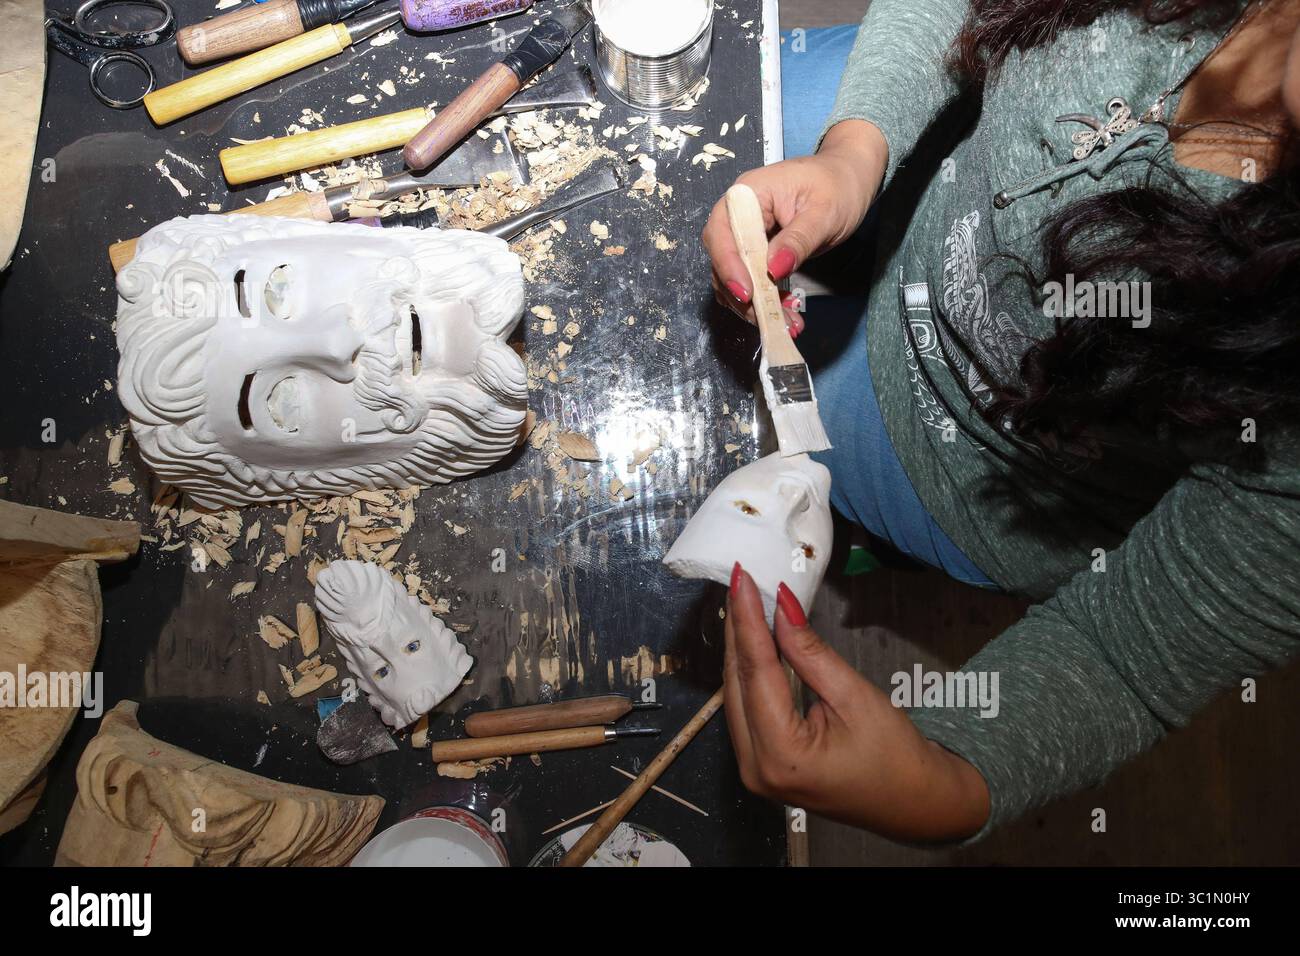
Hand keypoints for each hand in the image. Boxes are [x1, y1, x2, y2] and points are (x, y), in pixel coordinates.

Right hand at [701, 120, 887, 333]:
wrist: (849, 178)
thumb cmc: (838, 186)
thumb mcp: (823, 213)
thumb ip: (797, 241)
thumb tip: (772, 270)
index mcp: (749, 193)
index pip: (723, 232)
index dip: (729, 265)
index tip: (747, 294)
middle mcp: (738, 214)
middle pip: (724, 259)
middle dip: (743, 294)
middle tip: (770, 319)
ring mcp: (745, 234)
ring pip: (735, 276)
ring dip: (754, 305)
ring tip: (786, 323)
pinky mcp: (755, 252)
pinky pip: (750, 280)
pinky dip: (763, 301)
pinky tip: (785, 312)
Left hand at [723, 562, 990, 842]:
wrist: (916, 804)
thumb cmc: (896, 756)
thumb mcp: (855, 696)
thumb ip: (811, 652)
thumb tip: (781, 606)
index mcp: (781, 755)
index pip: (756, 673)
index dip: (749, 620)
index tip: (741, 578)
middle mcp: (755, 768)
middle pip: (736, 684)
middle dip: (739, 629)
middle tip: (740, 580)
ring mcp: (754, 770)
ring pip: (735, 695)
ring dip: (741, 648)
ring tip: (744, 600)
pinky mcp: (761, 763)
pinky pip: (745, 708)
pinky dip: (750, 672)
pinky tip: (753, 639)